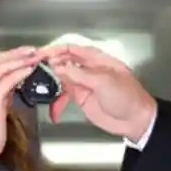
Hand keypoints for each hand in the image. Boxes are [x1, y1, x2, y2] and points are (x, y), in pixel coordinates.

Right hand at [0, 46, 40, 162]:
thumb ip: (1, 91)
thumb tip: (14, 80)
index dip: (8, 54)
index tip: (24, 51)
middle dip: (16, 53)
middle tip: (33, 50)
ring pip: (1, 67)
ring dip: (20, 60)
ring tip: (34, 58)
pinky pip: (7, 80)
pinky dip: (20, 72)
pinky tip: (30, 70)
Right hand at [39, 44, 156, 142]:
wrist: (136, 120)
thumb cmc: (127, 96)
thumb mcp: (103, 82)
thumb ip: (79, 74)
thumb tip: (58, 67)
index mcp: (97, 59)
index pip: (72, 49)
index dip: (56, 50)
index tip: (41, 54)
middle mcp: (89, 69)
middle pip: (65, 62)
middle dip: (50, 64)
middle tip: (34, 69)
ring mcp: (85, 84)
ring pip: (62, 79)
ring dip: (51, 83)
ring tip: (40, 89)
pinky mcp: (82, 98)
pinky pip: (65, 96)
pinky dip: (58, 103)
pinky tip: (54, 110)